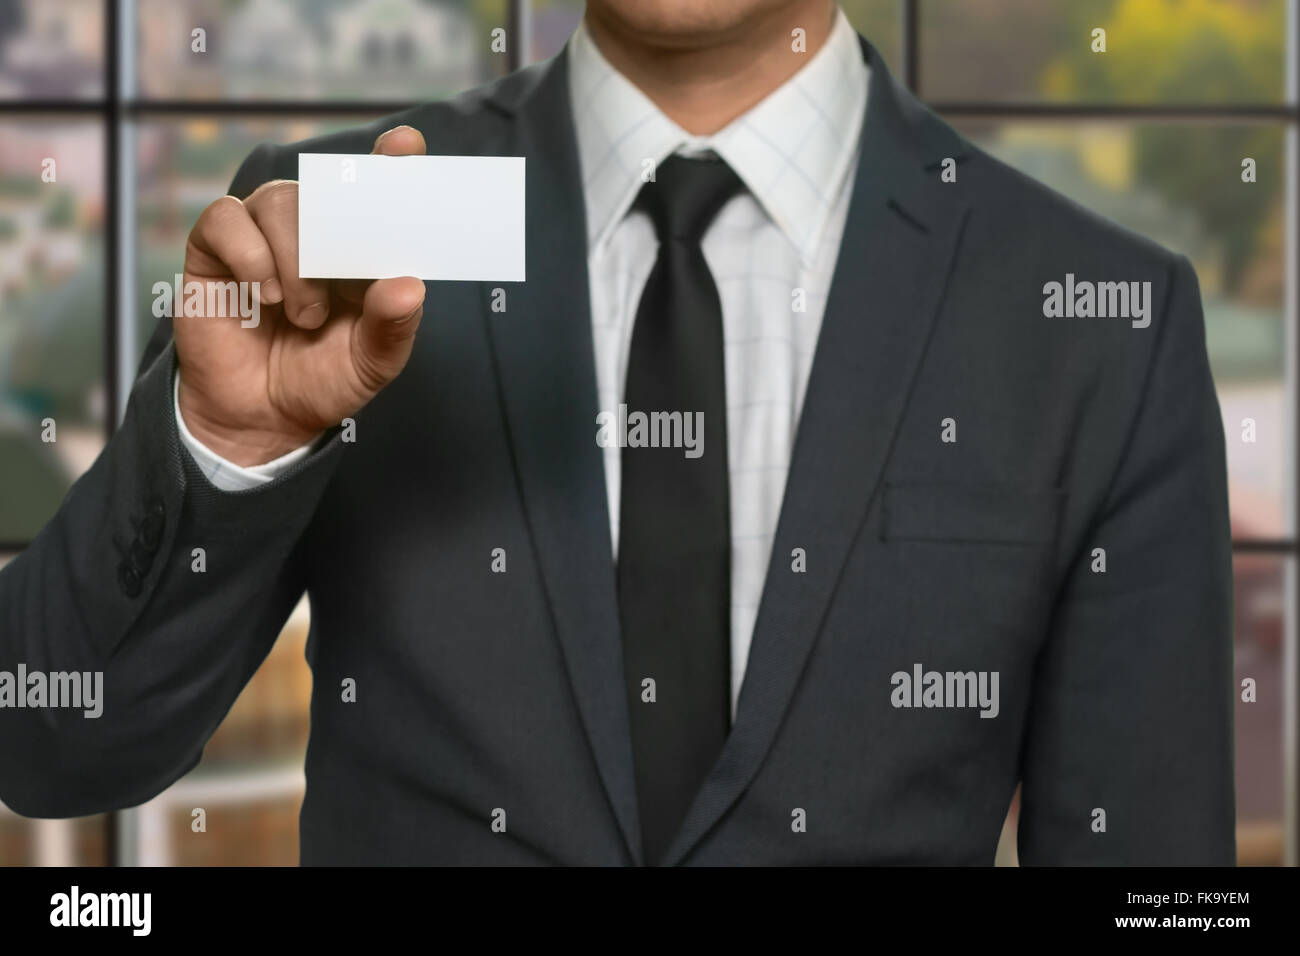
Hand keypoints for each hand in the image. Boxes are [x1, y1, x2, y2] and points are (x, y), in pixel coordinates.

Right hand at [175, 125, 427, 466]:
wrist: (261, 419)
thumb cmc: (322, 380)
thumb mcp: (370, 363)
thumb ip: (392, 326)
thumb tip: (410, 285)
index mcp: (359, 249)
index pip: (375, 190)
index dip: (390, 162)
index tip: (406, 145)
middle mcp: (313, 230)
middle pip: (326, 187)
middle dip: (342, 220)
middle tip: (348, 269)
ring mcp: (263, 235)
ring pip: (279, 200)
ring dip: (297, 258)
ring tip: (305, 314)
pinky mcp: (215, 249)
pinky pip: (225, 218)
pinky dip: (250, 254)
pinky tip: (265, 295)